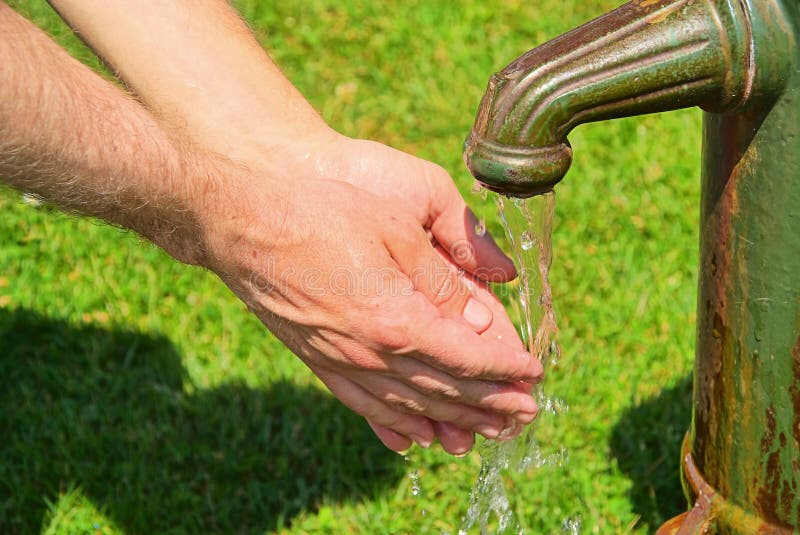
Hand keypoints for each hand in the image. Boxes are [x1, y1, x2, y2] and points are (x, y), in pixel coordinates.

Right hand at [302, 134, 534, 452]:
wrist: (242, 224)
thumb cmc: (321, 214)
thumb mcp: (395, 230)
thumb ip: (443, 281)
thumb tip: (484, 318)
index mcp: (397, 319)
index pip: (469, 357)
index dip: (506, 368)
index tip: (535, 373)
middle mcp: (371, 353)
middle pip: (446, 390)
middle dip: (492, 404)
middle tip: (525, 413)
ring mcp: (342, 363)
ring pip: (410, 407)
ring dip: (453, 422)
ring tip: (485, 434)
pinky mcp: (319, 363)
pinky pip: (366, 407)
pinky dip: (398, 425)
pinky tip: (414, 439)